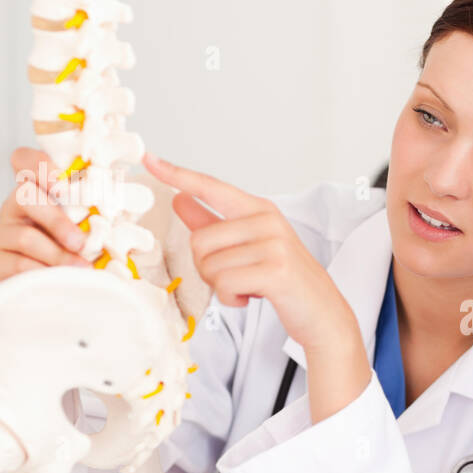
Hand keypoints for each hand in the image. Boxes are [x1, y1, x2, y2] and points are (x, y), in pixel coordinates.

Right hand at [0, 147, 92, 284]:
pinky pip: (16, 263)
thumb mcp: (95, 225)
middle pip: (25, 196)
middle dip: (57, 220)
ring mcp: (2, 233)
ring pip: (24, 236)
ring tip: (82, 269)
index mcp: (38, 190)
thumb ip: (104, 206)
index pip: (24, 160)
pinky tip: (59, 281)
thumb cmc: (80, 251)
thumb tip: (139, 181)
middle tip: (81, 242)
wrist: (57, 290)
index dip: (39, 164)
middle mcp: (15, 206)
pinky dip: (43, 273)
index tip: (62, 184)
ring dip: (57, 254)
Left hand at [141, 151, 360, 353]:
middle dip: (209, 269)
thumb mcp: (249, 247)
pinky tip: (252, 297)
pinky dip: (232, 298)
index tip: (149, 159)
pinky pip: (225, 284)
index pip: (211, 188)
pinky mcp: (275, 270)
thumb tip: (179, 199)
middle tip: (237, 278)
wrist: (323, 313)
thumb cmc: (284, 281)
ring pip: (210, 266)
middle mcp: (267, 220)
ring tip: (249, 287)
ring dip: (222, 287)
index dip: (178, 174)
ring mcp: (273, 244)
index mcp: (259, 210)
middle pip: (200, 241)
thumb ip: (213, 223)